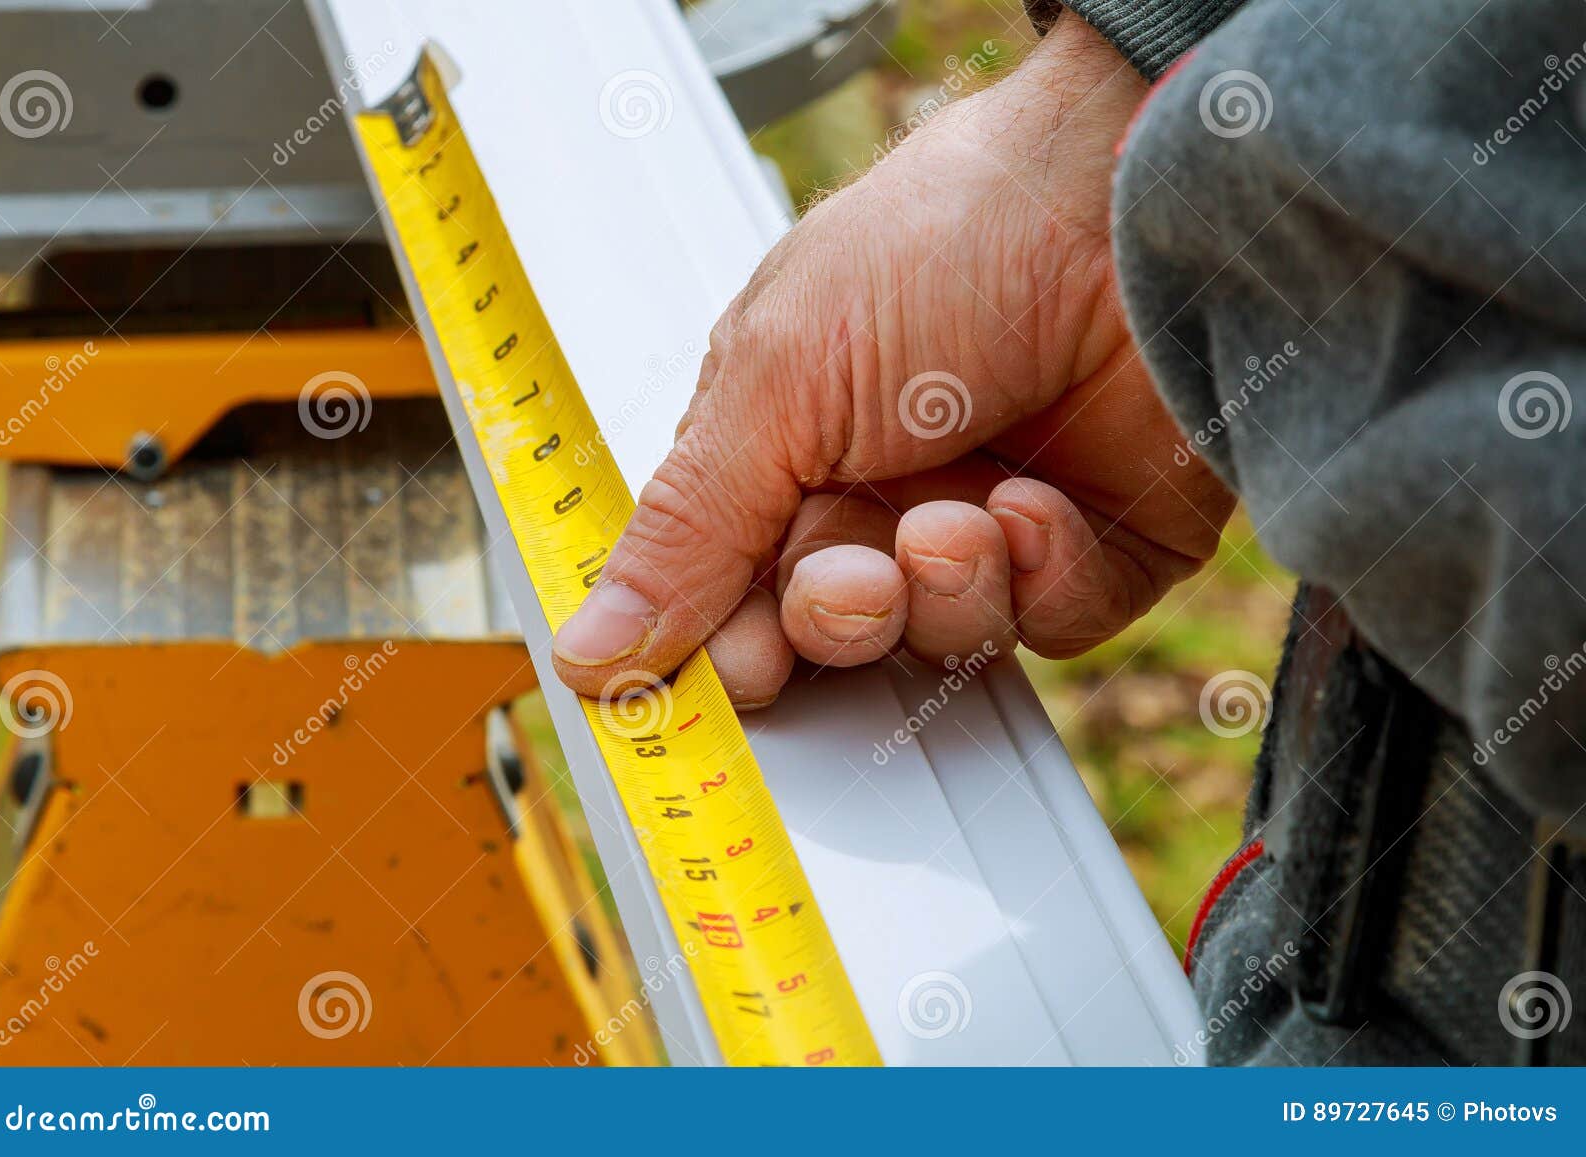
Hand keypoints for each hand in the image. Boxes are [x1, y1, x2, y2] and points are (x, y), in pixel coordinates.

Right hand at [551, 14, 1233, 705]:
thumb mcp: (775, 382)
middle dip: (837, 617)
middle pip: (829, 631)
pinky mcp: (1092, 544)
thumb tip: (590, 648)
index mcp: (786, 444)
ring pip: (938, 642)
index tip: (726, 673)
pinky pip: (1050, 625)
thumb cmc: (946, 237)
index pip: (727, 589)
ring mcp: (989, 519)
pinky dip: (1041, 579)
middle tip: (848, 579)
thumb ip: (686, 532)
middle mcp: (882, 487)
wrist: (1131, 198)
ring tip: (961, 515)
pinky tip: (1038, 504)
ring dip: (941, 591)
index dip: (724, 645)